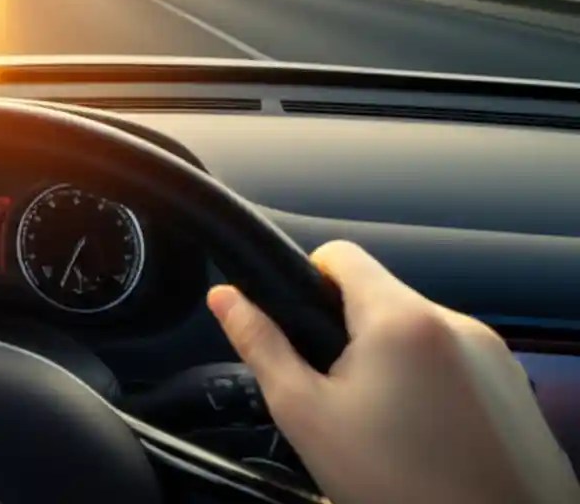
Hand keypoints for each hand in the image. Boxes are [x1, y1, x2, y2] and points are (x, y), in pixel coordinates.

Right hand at [207, 240, 578, 503]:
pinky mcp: (511, 382)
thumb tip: (224, 296)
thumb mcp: (305, 414)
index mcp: (399, 318)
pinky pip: (453, 359)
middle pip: (379, 297)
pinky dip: (429, 383)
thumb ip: (260, 345)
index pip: (341, 254)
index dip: (307, 282)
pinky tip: (422, 432)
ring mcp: (492, 352)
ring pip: (416, 330)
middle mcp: (455, 322)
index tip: (301, 332)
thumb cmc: (395, 482)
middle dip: (348, 335)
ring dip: (390, 359)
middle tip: (338, 396)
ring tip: (383, 423)